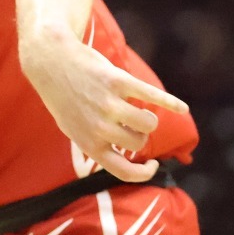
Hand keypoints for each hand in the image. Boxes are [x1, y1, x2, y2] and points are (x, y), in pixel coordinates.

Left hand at [20, 25, 188, 182]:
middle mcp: (99, 127)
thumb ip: (94, 143)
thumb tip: (120, 159)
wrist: (50, 61)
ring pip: (149, 123)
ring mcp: (109, 104)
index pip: (122, 171)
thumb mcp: (71, 127)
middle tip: (131, 123)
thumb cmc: (62, 96)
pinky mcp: (118, 81)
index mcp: (87, 142)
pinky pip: (153, 95)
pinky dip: (171, 103)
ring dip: (148, 117)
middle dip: (140, 134)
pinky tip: (182, 108)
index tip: (152, 165)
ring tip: (139, 109)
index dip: (143, 174)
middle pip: (140, 142)